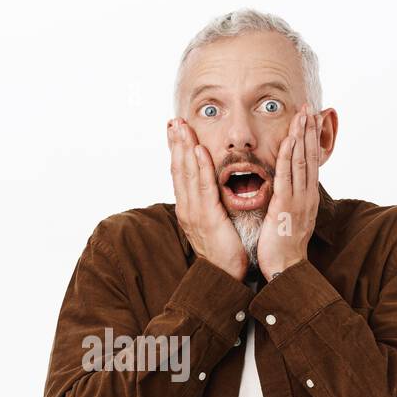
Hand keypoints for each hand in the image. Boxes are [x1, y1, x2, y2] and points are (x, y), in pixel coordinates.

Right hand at [166, 117, 247, 281]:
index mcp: (188, 207)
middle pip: (178, 168)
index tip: (174, 130)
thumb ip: (210, 204)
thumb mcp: (213, 222)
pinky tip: (198, 150)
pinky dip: (200, 166)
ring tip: (181, 126)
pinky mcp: (206, 216)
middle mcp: (186, 206)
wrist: (223, 275)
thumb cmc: (223, 250)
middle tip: (174, 120)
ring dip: (183, 147)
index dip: (176, 150)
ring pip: (187, 173)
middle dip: (175, 143)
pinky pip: (203, 186)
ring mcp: (193, 211)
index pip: (180, 173)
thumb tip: (211, 189)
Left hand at [257, 102, 320, 279]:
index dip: (310, 140)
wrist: (285, 268)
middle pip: (310, 156)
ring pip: (302, 161)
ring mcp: (299, 199)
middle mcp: (307, 195)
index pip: (310, 162)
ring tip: (302, 114)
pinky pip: (288, 176)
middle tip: (308, 107)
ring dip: (301, 136)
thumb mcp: (289, 218)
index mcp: (307, 197)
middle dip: (309, 130)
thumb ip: (288, 201)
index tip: (309, 120)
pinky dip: (289, 156)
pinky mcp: (286, 205)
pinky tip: (289, 140)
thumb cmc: (283, 246)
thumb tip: (285, 189)